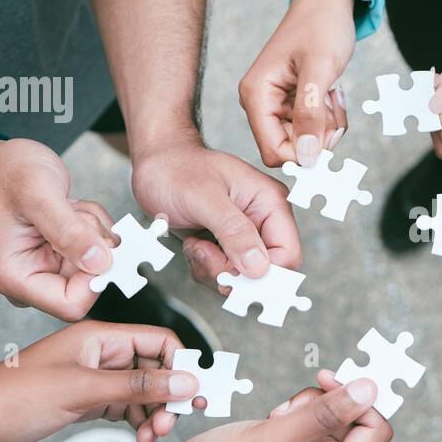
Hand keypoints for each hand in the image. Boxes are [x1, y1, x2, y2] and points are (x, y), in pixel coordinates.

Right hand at [0, 138, 116, 320]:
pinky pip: (101, 247)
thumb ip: (68, 231)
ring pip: (100, 261)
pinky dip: (95, 223)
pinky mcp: (65, 255)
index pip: (71, 305)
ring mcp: (51, 268)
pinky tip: (71, 208)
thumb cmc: (6, 175)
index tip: (93, 241)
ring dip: (94, 228)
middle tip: (72, 213)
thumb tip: (100, 263)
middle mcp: (33, 279)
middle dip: (92, 243)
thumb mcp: (39, 194)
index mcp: (15, 278)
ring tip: (67, 207)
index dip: (93, 277)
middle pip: (90, 281)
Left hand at [0, 321, 197, 441]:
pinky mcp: (82, 404)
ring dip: (154, 416)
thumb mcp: (80, 391)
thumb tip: (187, 381)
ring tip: (152, 440)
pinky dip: (136, 425)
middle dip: (168, 398)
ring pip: (141, 393)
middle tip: (170, 426)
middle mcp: (98, 356)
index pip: (159, 342)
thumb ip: (137, 385)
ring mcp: (91, 380)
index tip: (195, 396)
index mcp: (98, 338)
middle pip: (155, 369)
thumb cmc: (9, 399)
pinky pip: (124, 410)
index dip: (181, 366)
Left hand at [131, 140, 300, 289]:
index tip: (229, 272)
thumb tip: (258, 267)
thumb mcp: (204, 197)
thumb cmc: (177, 169)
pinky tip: (193, 246)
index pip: (287, 253)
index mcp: (271, 203)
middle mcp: (264, 221)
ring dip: (213, 271)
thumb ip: (234, 231)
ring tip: (195, 245)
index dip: (262, 272)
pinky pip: (225, 274)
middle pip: (264, 271)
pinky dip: (205, 269)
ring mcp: (246, 236)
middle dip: (231, 272)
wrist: (155, 164)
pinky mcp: (228, 246)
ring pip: (243, 277)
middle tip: (203, 252)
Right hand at [154, 372, 391, 441]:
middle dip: (325, 403)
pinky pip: (304, 428)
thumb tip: (370, 390)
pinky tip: (266, 422)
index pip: (374, 432)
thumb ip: (324, 413)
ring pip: (326, 422)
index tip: (327, 378)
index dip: (360, 400)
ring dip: (304, 407)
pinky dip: (289, 415)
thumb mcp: (273, 436)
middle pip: (352, 425)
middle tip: (287, 407)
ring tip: (273, 417)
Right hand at [239, 0, 353, 167]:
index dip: (304, 155)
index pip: (274, 151)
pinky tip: (332, 93)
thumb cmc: (321, 25)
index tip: (330, 135)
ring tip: (333, 95)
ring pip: (304, 141)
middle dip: (319, 137)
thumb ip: (311, 114)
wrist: (326, 1)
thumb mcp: (320, 69)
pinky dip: (328, 117)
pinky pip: (311, 127)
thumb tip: (306, 157)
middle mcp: (260, 102)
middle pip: (291, 149)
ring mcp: (275, 103)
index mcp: (256, 95)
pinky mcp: (290, 102)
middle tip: (334, 108)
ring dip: (327, 126)